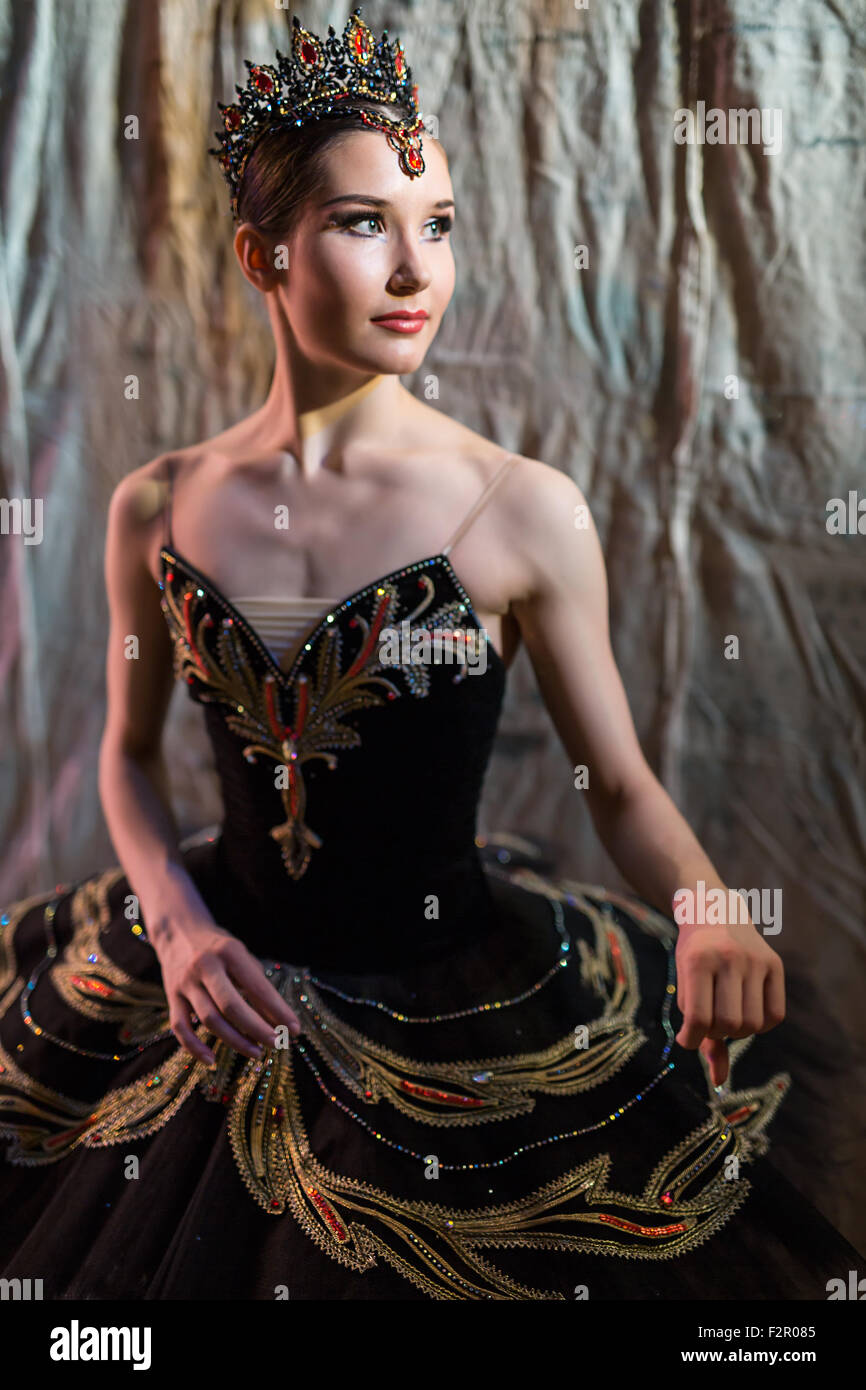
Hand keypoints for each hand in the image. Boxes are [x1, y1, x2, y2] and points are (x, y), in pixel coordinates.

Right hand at [150, 914, 301, 1066]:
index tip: (295, 1029)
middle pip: (231, 1006)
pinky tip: (212, 1061)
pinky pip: (180, 1027)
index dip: (278, 1011)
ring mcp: (185, 982)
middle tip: (278, 1044)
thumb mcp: (242, 957)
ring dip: (235, 1041)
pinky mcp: (171, 996)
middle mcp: (205, 966)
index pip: (258, 987)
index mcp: (229, 952)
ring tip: (257, 1053)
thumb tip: (278, 1022)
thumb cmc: (219, 947)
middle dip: (257, 1029)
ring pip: (209, 1020)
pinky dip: (194, 1047)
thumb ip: (258, 986)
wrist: (178, 931)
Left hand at [673, 918, 784, 1086]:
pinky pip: (775, 1015)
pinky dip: (760, 1025)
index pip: (698, 1018)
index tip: (688, 1037)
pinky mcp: (775, 964)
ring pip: (752, 1024)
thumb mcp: (685, 983)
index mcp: (698, 961)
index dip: (691, 1038)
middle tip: (708, 1021)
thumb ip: (698, 1031)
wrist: (713, 911)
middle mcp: (729, 958)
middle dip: (716, 1033)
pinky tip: (746, 1012)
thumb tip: (719, 1081)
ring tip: (726, 1015)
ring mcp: (755, 960)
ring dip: (737, 1031)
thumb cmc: (694, 957)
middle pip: (728, 1024)